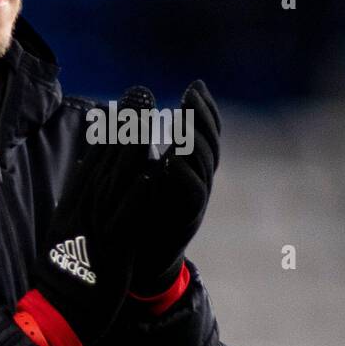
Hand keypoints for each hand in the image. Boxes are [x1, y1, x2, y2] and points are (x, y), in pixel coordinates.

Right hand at [21, 88, 153, 345]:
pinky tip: (153, 171)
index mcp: (72, 210)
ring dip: (134, 147)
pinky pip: (127, 216)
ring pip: (117, 180)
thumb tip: (80, 193)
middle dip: (124, 126)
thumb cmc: (62, 284)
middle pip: (105, 162)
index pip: (92, 163)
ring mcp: (96, 229)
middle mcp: (83, 212)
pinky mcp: (111, 250)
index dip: (108, 133)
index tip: (121, 106)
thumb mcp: (64, 240)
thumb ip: (74, 215)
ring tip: (149, 117)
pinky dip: (140, 193)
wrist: (55, 317)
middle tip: (140, 93)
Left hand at [128, 80, 220, 295]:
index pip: (204, 131)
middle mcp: (199, 181)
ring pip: (204, 167)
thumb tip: (134, 111)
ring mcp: (195, 201)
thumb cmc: (143, 215)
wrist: (143, 261)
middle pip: (210, 143)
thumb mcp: (146, 173)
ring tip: (183, 119)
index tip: (196, 84)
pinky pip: (192, 196)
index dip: (204, 108)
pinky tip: (173, 160)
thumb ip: (146, 147)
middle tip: (191, 95)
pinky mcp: (186, 221)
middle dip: (202, 117)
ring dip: (194, 141)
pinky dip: (185, 177)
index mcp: (190, 166)